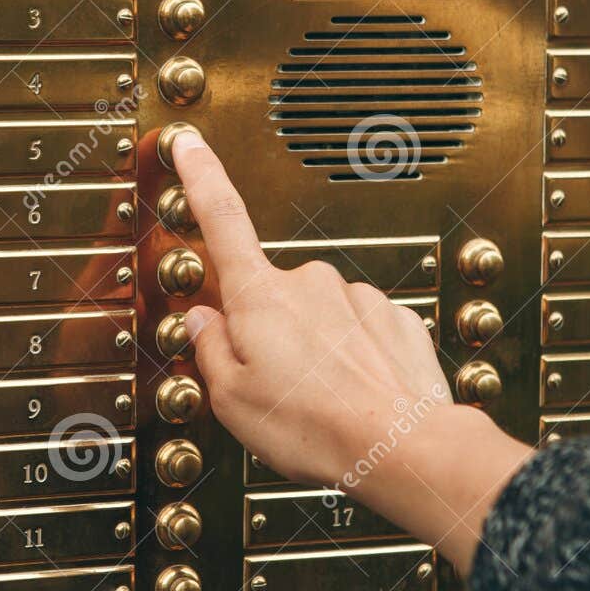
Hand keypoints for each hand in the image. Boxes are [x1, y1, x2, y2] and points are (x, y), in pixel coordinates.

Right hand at [170, 132, 531, 573]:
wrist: (400, 446)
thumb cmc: (312, 428)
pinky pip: (360, 332)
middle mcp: (310, 283)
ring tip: (320, 402)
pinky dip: (354, 359)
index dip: (201, 177)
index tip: (189, 144)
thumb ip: (210, 351)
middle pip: (271, 296)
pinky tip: (355, 395)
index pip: (221, 218)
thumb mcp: (233, 401)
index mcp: (259, 297)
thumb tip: (204, 322)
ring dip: (315, 350)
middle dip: (269, 333)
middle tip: (275, 388)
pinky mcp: (395, 318)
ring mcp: (357, 298)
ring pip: (320, 317)